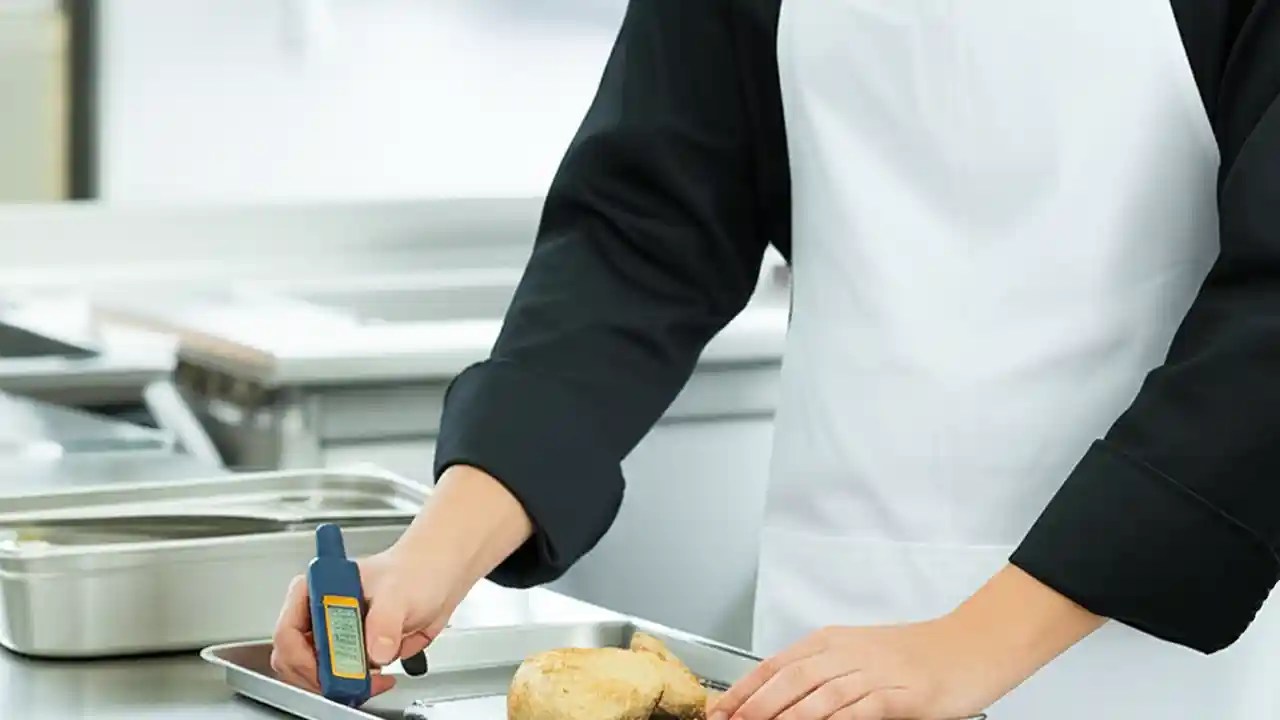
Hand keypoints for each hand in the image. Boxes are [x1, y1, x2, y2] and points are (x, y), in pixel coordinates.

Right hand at [270, 546, 463, 696]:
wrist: (439, 577)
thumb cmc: (414, 571)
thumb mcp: (398, 592)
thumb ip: (384, 621)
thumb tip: (375, 651)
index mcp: (317, 589)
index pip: (288, 632)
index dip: (304, 658)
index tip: (331, 670)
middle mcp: (321, 613)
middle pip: (296, 660)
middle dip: (323, 677)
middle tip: (353, 681)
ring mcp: (335, 633)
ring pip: (317, 674)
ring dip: (341, 683)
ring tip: (371, 678)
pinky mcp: (352, 650)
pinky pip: (342, 679)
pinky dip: (357, 685)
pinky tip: (378, 677)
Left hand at [709, 621, 992, 719]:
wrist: (972, 645)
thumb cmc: (916, 654)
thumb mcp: (860, 655)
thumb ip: (823, 674)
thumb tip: (779, 701)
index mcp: (831, 641)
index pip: (773, 665)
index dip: (742, 691)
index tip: (718, 712)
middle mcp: (847, 652)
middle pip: (788, 680)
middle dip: (753, 707)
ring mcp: (874, 672)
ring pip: (817, 696)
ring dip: (785, 717)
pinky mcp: (901, 695)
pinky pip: (859, 710)